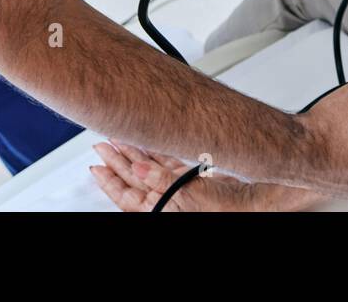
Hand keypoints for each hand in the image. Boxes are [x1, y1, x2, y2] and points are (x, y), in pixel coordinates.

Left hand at [90, 140, 255, 211]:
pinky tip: (148, 140)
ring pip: (150, 167)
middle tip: (103, 143)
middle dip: (118, 160)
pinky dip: (157, 151)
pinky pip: (168, 162)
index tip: (97, 165)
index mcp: (158, 209)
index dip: (109, 179)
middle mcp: (165, 198)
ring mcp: (177, 188)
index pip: (125, 194)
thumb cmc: (223, 209)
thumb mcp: (186, 195)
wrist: (250, 201)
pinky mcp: (190, 178)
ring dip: (136, 152)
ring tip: (120, 137)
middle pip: (134, 178)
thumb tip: (137, 168)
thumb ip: (160, 180)